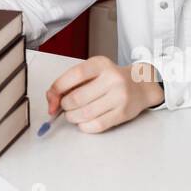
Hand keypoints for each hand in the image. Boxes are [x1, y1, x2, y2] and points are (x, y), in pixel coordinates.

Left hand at [45, 55, 163, 133]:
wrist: (140, 85)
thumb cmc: (110, 79)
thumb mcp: (92, 72)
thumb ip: (70, 82)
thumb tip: (51, 100)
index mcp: (101, 64)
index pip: (74, 75)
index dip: (58, 88)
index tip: (52, 97)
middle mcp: (112, 79)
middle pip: (77, 98)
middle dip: (64, 106)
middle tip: (64, 107)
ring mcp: (119, 97)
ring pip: (85, 113)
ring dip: (72, 117)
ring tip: (72, 114)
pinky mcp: (122, 113)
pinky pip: (96, 125)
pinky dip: (84, 126)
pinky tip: (83, 121)